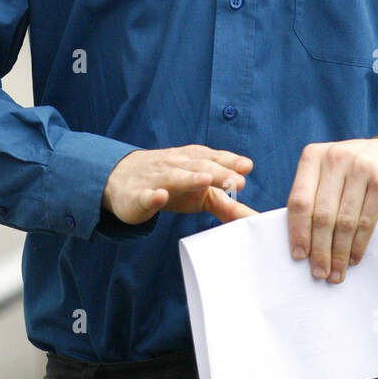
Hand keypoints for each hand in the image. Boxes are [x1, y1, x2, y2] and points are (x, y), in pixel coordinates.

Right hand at [101, 144, 257, 225]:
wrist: (123, 177)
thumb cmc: (172, 184)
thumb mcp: (200, 192)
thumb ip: (226, 203)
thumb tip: (254, 219)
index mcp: (194, 161)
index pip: (215, 159)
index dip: (231, 162)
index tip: (247, 167)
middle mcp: (177, 166)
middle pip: (200, 167)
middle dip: (219, 172)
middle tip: (237, 180)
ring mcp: (157, 179)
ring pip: (174, 177)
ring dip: (190, 178)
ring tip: (205, 180)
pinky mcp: (138, 196)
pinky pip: (145, 196)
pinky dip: (153, 196)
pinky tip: (160, 197)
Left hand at [286, 138, 377, 282]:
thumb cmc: (353, 171)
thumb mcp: (329, 171)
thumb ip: (313, 194)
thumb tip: (300, 242)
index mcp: (314, 156)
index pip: (299, 200)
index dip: (298, 231)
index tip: (299, 256)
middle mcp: (336, 158)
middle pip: (322, 214)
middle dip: (320, 249)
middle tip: (319, 272)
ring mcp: (361, 167)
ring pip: (344, 221)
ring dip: (339, 253)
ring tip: (336, 273)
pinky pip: (366, 221)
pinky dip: (358, 245)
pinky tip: (353, 259)